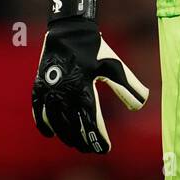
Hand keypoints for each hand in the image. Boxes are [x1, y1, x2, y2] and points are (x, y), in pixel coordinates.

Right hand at [32, 14, 148, 153]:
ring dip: (67, 136)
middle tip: (93, 148)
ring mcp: (49, 93)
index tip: (106, 149)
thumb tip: (140, 106)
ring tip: (77, 143)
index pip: (91, 124)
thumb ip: (128, 88)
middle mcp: (64, 95)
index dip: (99, 140)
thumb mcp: (114, 67)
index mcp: (84, 91)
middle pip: (74, 129)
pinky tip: (52, 134)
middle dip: (84, 142)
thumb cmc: (95, 49)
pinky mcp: (39, 88)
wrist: (69, 30)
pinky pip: (39, 113)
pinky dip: (45, 125)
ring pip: (57, 125)